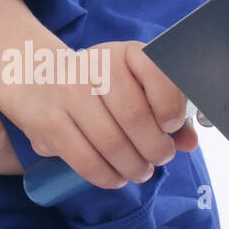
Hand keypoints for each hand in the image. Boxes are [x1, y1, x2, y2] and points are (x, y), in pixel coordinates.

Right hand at [0, 39, 198, 189]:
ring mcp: (68, 93)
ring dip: (134, 167)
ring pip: (112, 143)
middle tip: (159, 158)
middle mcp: (94, 66)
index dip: (171, 105)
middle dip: (155, 148)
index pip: (157, 72)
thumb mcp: (133, 86)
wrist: (38, 82)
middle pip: (135, 116)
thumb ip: (165, 110)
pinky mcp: (50, 123)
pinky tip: (117, 177)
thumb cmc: (99, 89)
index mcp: (124, 52)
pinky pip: (87, 161)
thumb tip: (189, 141)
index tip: (171, 126)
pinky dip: (109, 177)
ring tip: (140, 171)